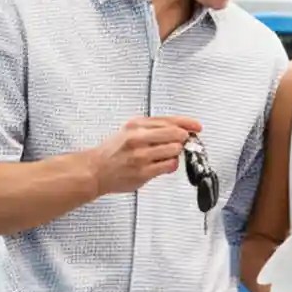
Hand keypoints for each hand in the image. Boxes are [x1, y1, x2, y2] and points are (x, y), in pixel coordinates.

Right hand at [86, 116, 201, 195]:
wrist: (95, 170)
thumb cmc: (112, 152)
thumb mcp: (129, 131)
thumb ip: (152, 129)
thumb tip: (178, 130)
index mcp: (135, 125)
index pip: (168, 120)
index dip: (187, 123)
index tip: (196, 126)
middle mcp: (138, 138)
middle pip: (175, 133)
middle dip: (183, 139)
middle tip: (183, 143)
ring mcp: (141, 155)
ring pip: (174, 150)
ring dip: (176, 153)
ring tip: (168, 155)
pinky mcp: (143, 171)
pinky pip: (169, 166)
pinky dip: (171, 165)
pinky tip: (164, 164)